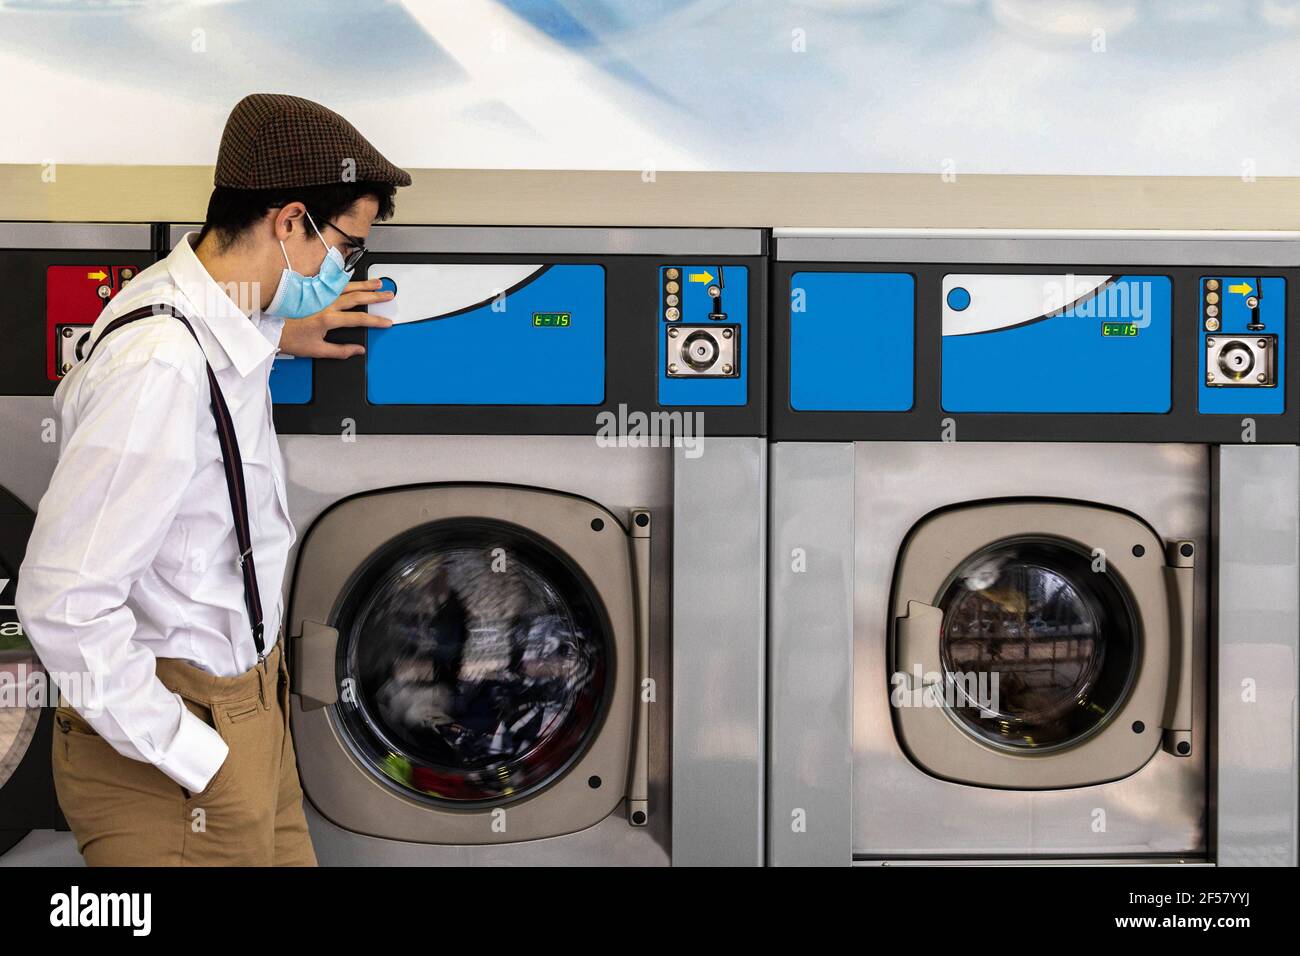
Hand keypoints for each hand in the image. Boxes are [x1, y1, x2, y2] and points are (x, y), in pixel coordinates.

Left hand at [276, 279, 394, 358]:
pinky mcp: (311, 291)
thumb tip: (357, 350)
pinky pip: (332, 283)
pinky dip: (345, 280)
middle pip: (357, 297)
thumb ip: (340, 351)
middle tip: (389, 294)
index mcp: (328, 319)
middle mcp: (325, 304)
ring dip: (364, 284)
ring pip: (346, 286)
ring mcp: (318, 295)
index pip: (359, 319)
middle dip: (376, 296)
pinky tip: (353, 278)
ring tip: (377, 283)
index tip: (386, 322)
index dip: (376, 320)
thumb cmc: (288, 338)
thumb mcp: (316, 350)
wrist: (268, 328)